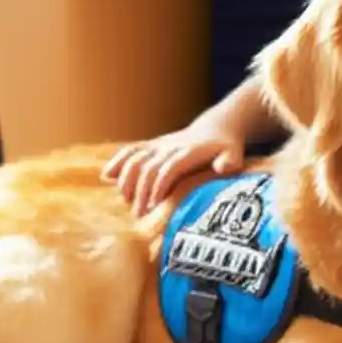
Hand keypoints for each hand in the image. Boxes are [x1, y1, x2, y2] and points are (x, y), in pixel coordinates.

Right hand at [102, 122, 244, 216]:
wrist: (217, 127)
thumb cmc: (227, 147)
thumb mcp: (235, 153)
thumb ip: (229, 161)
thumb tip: (222, 167)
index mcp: (189, 152)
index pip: (169, 168)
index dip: (159, 186)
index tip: (153, 206)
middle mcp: (171, 147)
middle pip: (149, 167)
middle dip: (140, 191)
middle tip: (138, 215)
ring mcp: (159, 145)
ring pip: (136, 158)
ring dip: (126, 180)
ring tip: (125, 201)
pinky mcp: (152, 145)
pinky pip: (131, 150)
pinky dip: (118, 161)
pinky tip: (107, 175)